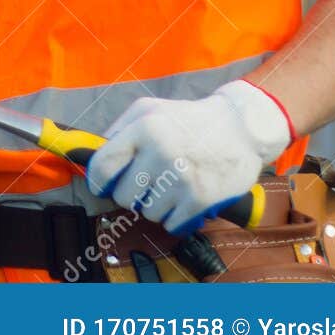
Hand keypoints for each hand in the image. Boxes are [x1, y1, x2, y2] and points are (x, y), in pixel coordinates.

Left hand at [85, 79, 292, 234]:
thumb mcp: (149, 110)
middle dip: (130, 194)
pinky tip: (181, 199)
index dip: (96, 181)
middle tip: (144, 184)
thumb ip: (119, 130)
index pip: (103, 165)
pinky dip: (173, 217)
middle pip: (123, 196)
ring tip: (167, 188)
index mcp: (144, 129)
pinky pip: (171, 224)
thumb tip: (93, 157)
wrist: (241, 128)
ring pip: (147, 212)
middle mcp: (161, 153)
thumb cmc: (189, 120)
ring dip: (153, 206)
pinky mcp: (202, 199)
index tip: (100, 186)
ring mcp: (182, 178)